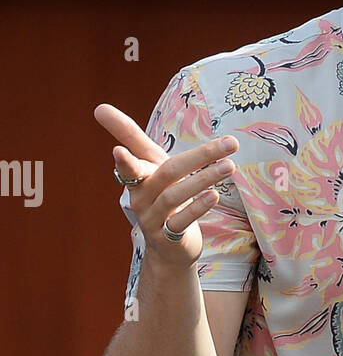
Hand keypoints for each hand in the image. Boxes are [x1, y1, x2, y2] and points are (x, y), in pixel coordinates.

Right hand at [94, 102, 238, 266]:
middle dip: (200, 156)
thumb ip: (133, 138)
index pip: (130, 163)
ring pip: (176, 195)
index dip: (125, 158)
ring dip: (205, 179)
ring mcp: (153, 218)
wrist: (168, 248)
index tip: (118, 151)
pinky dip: (198, 206)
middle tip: (230, 143)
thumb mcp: (151, 166)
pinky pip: (182, 220)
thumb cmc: (161, 196)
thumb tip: (99, 107)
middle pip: (168, 173)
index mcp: (138, 177)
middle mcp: (141, 197)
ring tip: (230, 166)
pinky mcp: (167, 237)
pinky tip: (215, 195)